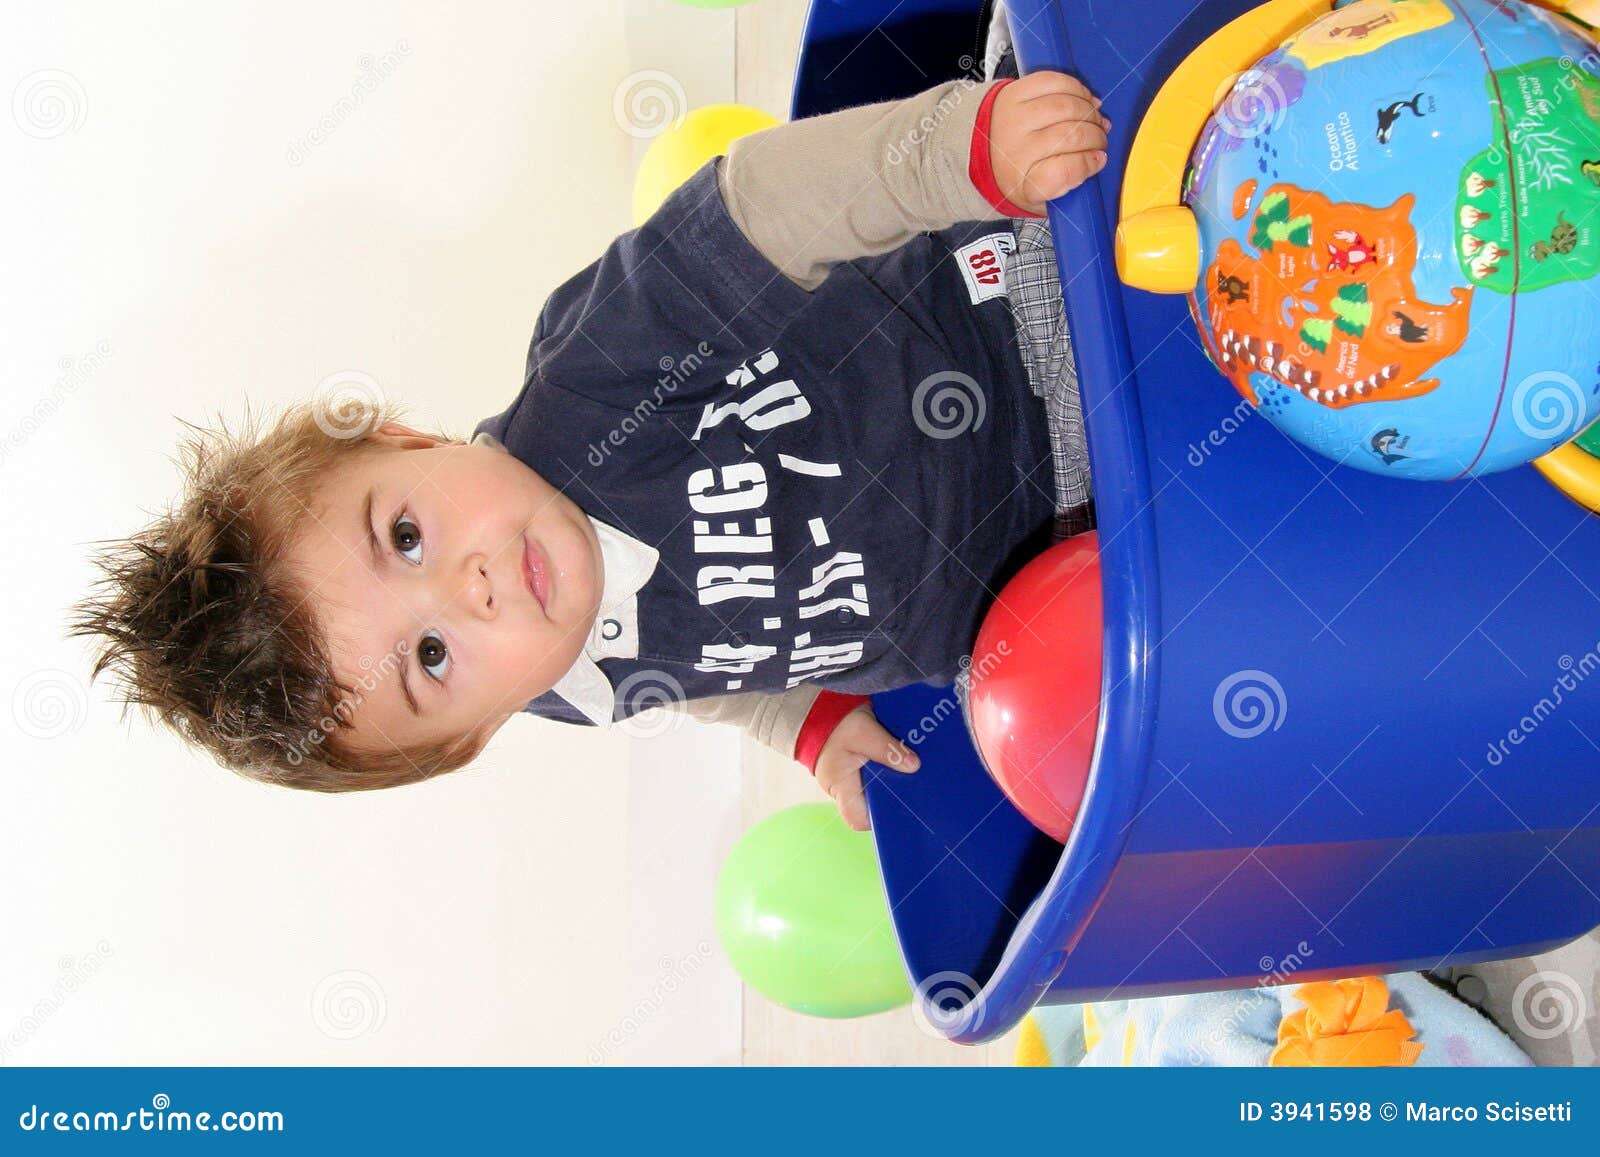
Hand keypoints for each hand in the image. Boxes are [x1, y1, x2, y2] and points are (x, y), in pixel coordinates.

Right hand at [813, 705, 919, 831]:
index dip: (878, 819)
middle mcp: (841, 788)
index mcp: (840, 786)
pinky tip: (901, 759)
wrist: (819, 706)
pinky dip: (886, 768)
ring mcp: (846, 779)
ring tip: (911, 770)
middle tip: (912, 783)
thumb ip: (887, 749)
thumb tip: (913, 766)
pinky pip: (872, 775)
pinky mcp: (851, 767)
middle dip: (891, 795)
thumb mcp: (863, 732)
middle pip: (870, 804)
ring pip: (874, 788)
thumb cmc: (835, 722)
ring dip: (891, 779)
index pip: (857, 819)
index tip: (899, 805)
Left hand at [987, 70, 1109, 215]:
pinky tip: (1082, 99)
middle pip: (1071, 135)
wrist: (979, 151)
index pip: (1062, 172)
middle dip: (1096, 137)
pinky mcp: (1014, 93)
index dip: (1088, 164)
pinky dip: (1076, 88)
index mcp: (1021, 183)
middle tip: (1100, 140)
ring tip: (1094, 120)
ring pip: (1067, 106)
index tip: (1098, 160)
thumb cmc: (1016, 175)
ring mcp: (1014, 118)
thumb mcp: (1038, 197)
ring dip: (1090, 112)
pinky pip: (1053, 82)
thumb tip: (1097, 158)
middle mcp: (1015, 150)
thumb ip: (1067, 186)